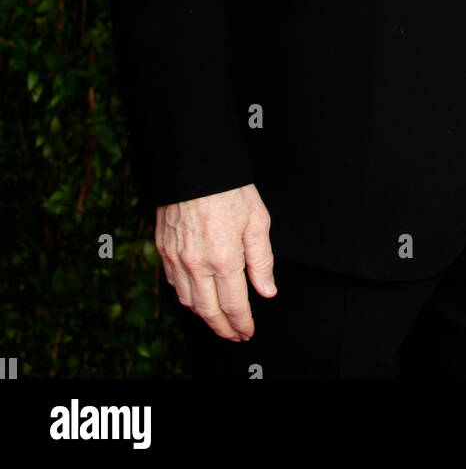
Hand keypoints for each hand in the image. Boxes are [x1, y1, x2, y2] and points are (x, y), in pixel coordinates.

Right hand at [155, 183, 275, 340]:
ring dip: (204, 315)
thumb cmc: (229, 188)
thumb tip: (266, 290)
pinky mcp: (163, 248)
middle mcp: (197, 263)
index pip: (234, 304)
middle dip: (223, 328)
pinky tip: (196, 296)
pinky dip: (186, 296)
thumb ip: (262, 260)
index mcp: (224, 258)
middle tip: (234, 334)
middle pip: (208, 311)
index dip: (242, 323)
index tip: (248, 331)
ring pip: (188, 301)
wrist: (195, 164)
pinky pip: (173, 283)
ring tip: (218, 320)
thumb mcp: (257, 221)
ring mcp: (176, 258)